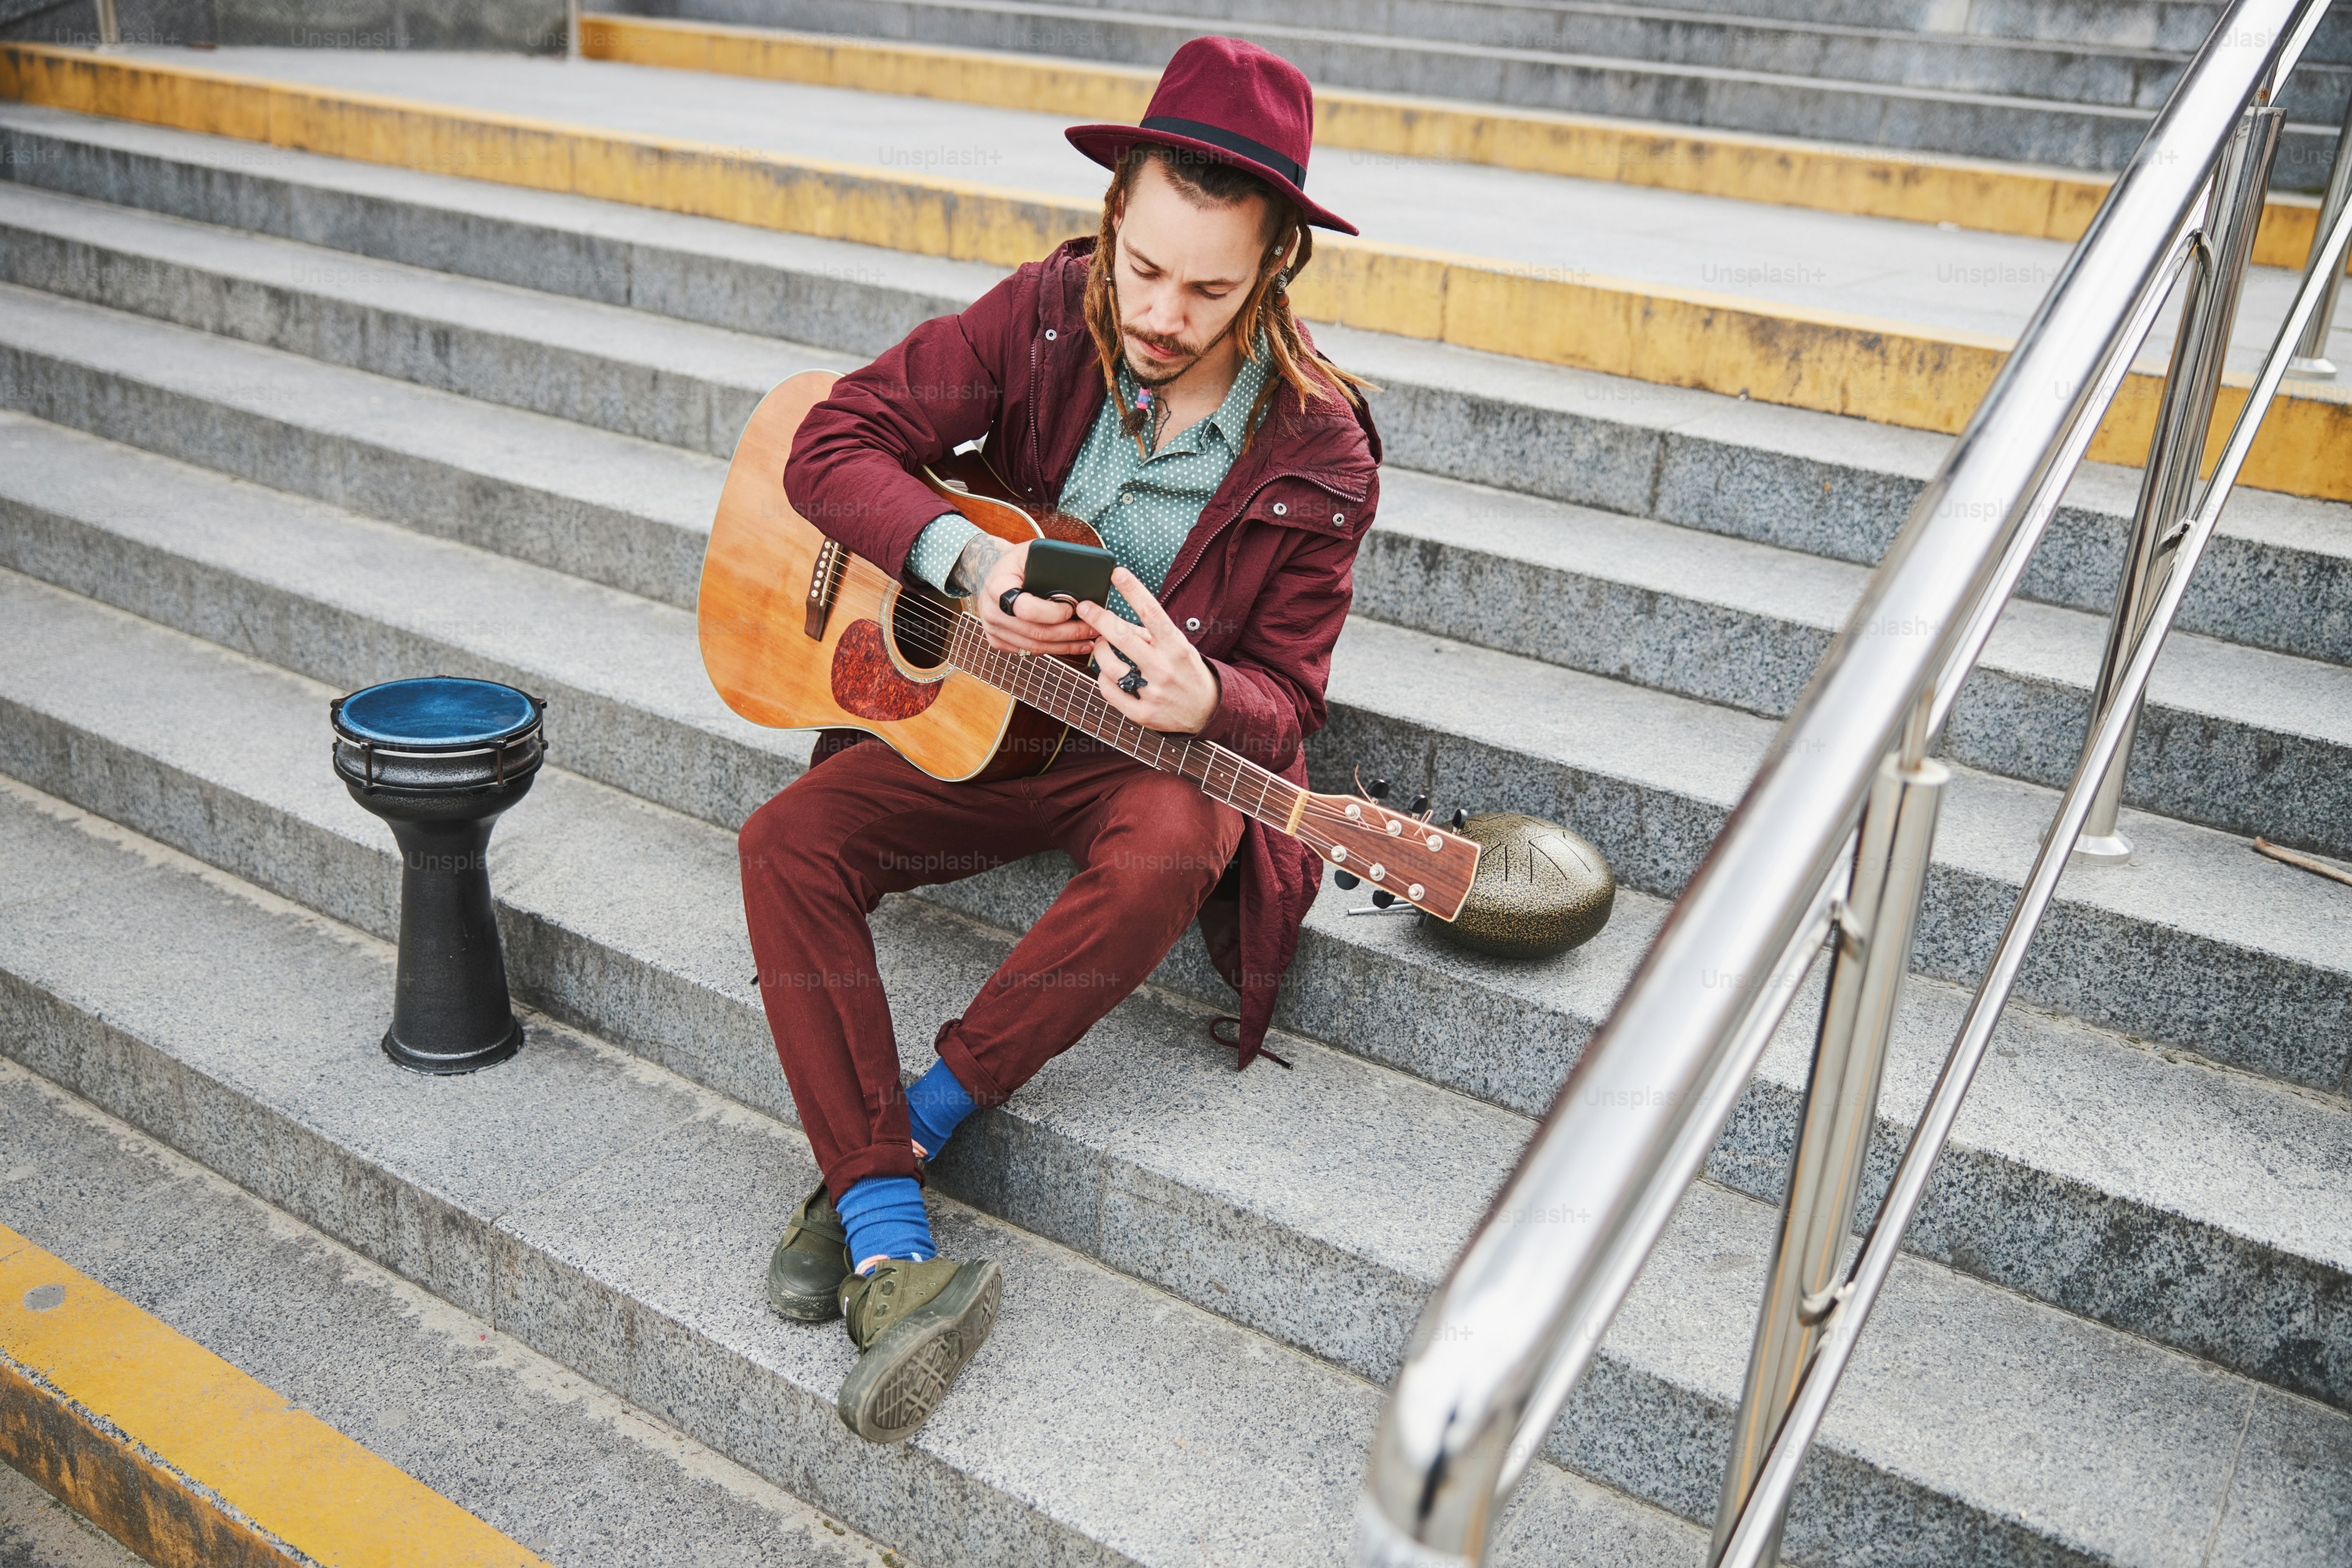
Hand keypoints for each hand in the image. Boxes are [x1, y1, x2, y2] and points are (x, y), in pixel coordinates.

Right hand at [972, 539, 1098, 656]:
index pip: (1027, 608)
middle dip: (1069, 633)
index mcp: (997, 587)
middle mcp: (991, 611)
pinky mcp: (997, 640)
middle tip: (1093, 629)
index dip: (1053, 613)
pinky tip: (1070, 645)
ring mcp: (992, 629)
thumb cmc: (1017, 562)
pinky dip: (1051, 650)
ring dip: (1065, 646)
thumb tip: (1082, 573)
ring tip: (1088, 641)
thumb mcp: (1029, 551)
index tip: (1074, 608)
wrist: (993, 574)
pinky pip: (1028, 651)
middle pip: (1035, 632)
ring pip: (1034, 647)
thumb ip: (1050, 561)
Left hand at [1077, 567, 1219, 733]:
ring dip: (1099, 650)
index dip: (1133, 590)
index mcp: (1176, 646)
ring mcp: (1154, 693)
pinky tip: (1106, 672)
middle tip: (1084, 607)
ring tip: (1099, 644)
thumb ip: (1149, 633)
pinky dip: (1103, 678)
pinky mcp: (1143, 714)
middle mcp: (1165, 668)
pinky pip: (1110, 692)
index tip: (1116, 573)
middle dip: (1098, 618)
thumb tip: (1114, 618)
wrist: (1207, 711)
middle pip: (1123, 637)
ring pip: (1111, 666)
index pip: (1152, 612)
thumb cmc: (1186, 670)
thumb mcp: (1178, 646)